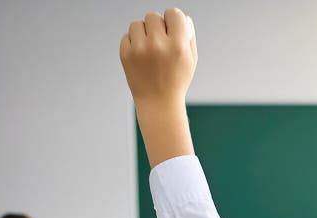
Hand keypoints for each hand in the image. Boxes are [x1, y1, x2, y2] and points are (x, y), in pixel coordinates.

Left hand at [119, 8, 196, 166]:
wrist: (158, 104)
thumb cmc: (176, 81)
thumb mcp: (191, 61)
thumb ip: (188, 36)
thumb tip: (182, 17)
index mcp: (178, 46)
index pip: (174, 13)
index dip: (173, 20)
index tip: (172, 29)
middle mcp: (158, 45)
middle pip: (154, 16)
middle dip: (157, 27)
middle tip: (161, 44)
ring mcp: (140, 50)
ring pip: (138, 23)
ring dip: (143, 33)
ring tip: (149, 50)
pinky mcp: (126, 54)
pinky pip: (127, 35)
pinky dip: (133, 43)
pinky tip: (141, 58)